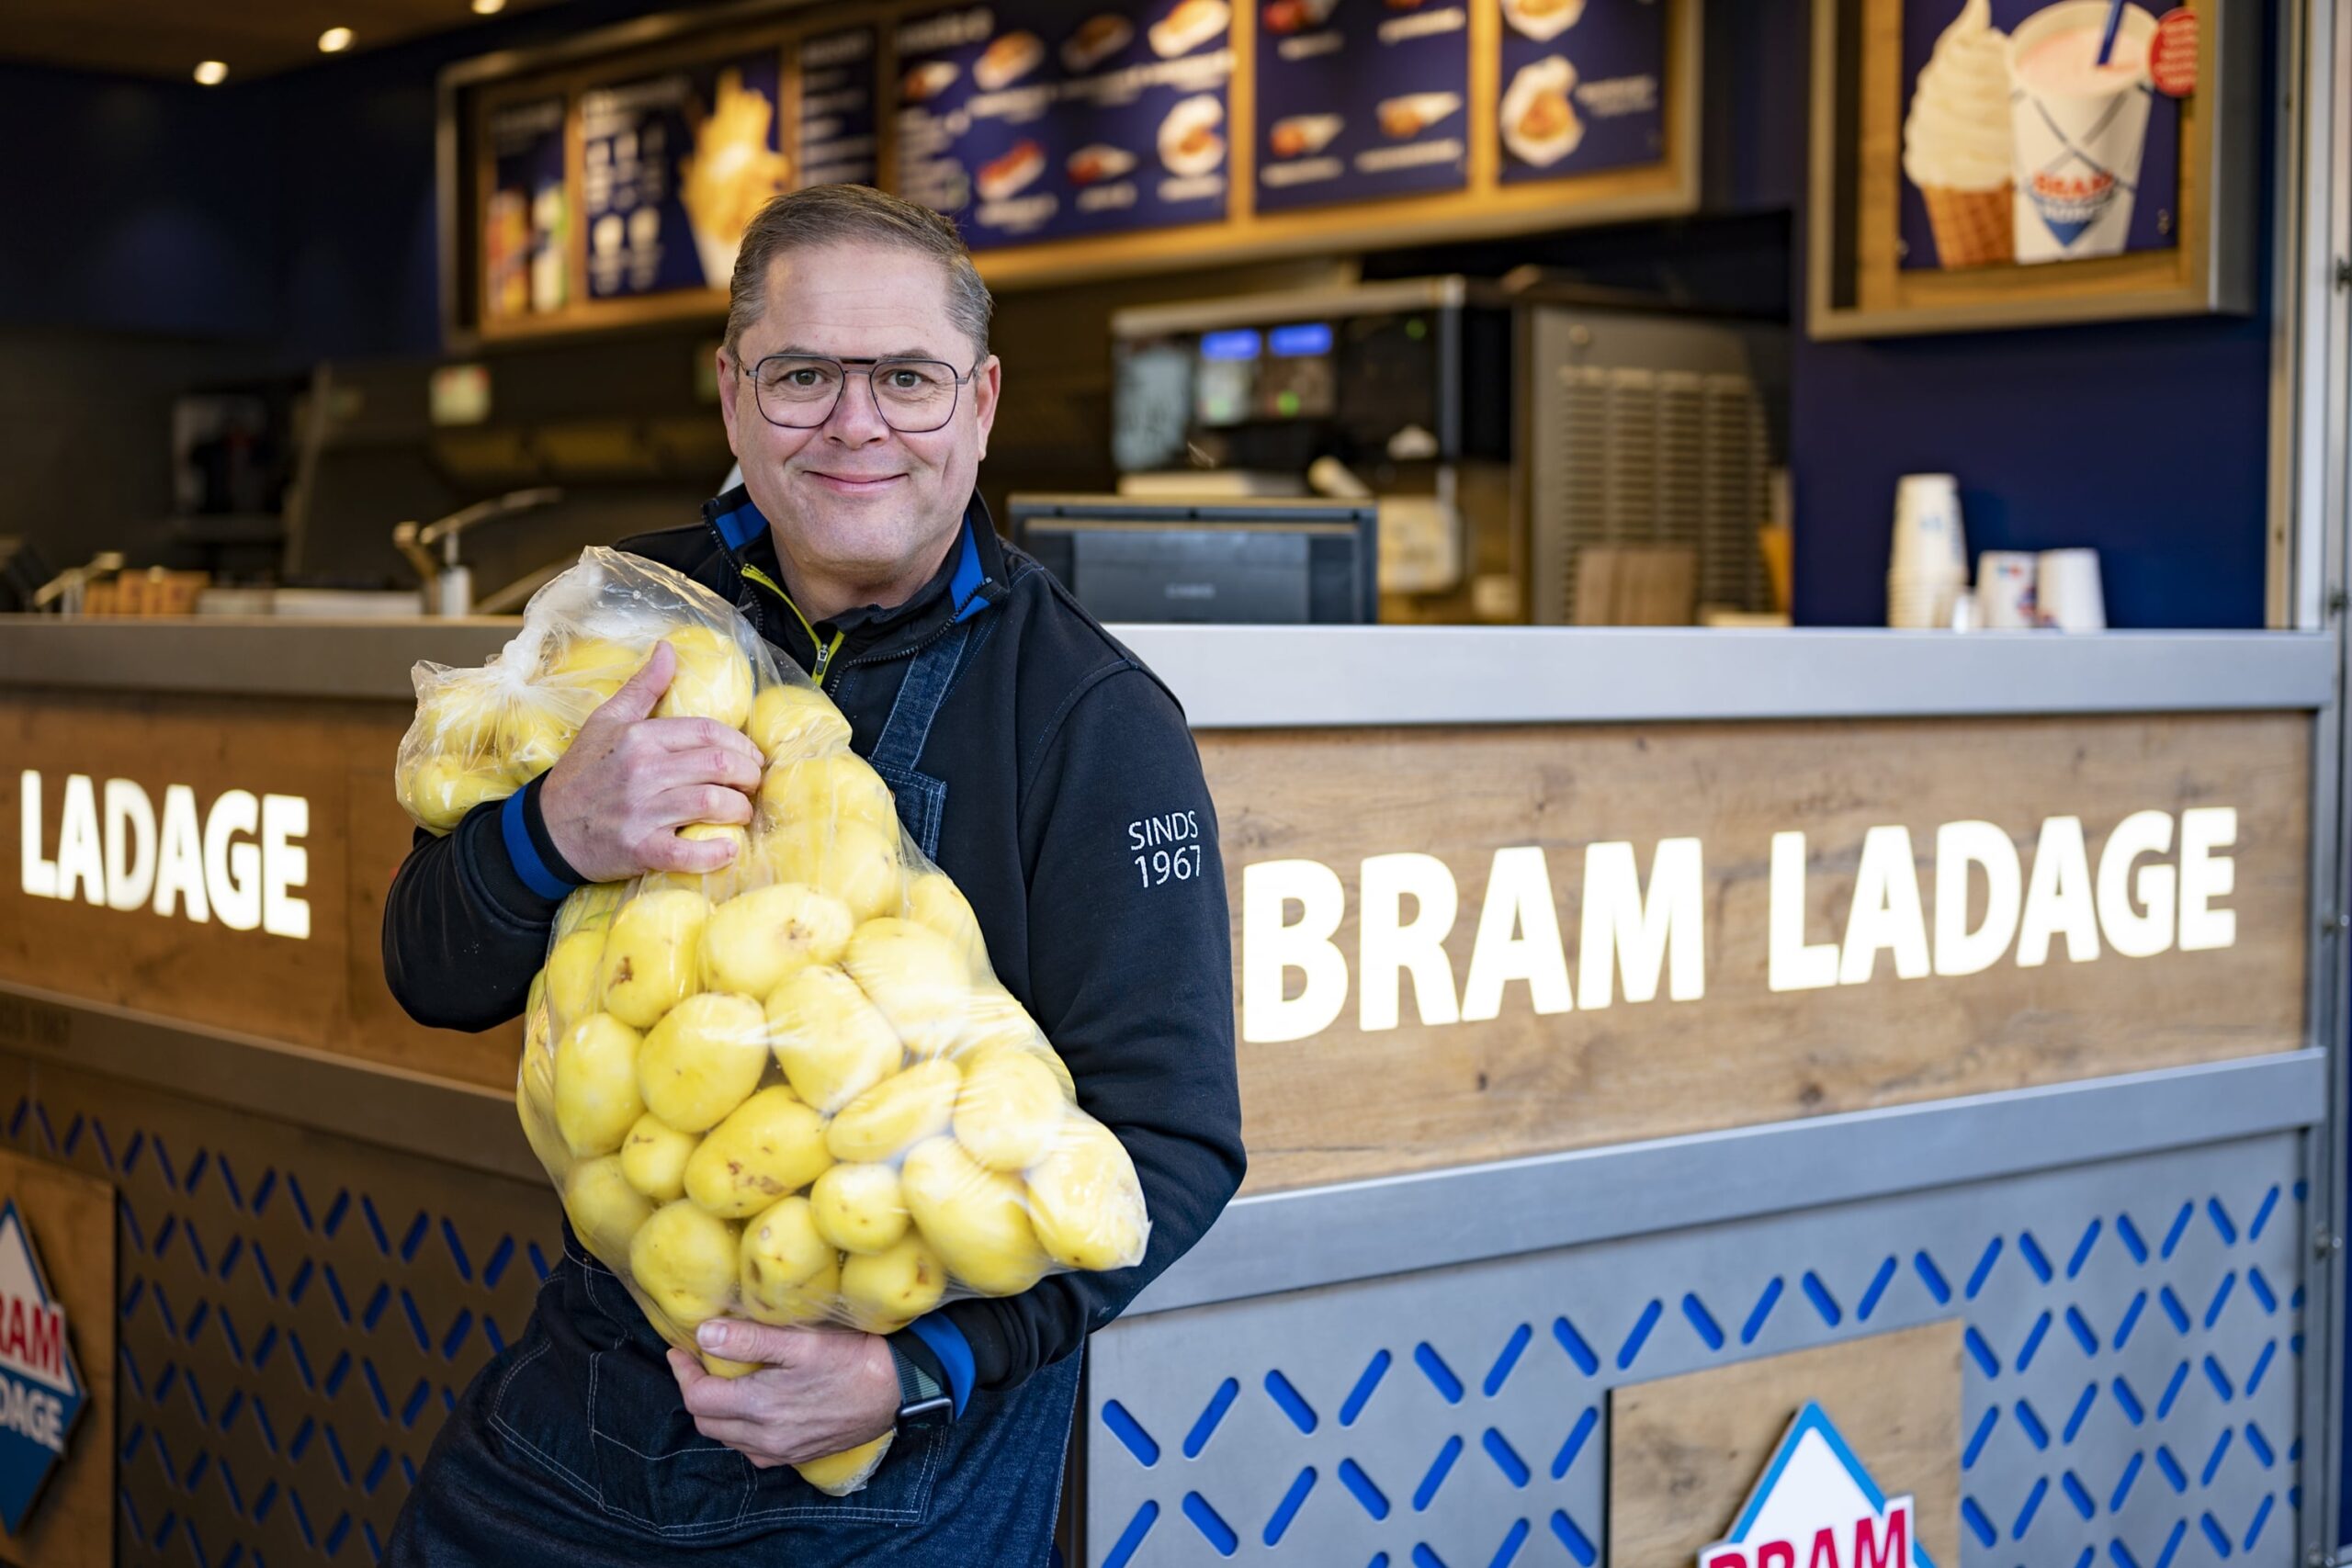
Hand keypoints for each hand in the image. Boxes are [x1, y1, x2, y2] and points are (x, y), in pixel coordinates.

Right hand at [538, 642, 764, 883]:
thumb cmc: (583, 772)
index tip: (752, 757)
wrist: (546, 827)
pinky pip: (687, 853)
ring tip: (742, 812)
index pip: (708, 732)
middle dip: (749, 776)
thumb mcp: (607, 721)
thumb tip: (668, 649)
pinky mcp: (640, 849)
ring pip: (711, 803)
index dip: (741, 744)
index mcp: (640, 737)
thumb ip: (643, 687)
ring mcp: (642, 812)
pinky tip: (728, 850)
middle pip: (719, 765)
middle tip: (753, 784)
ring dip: (739, 810)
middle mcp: (643, 771)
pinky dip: (715, 854)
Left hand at [668, 1319, 900, 1467]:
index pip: (698, 1399)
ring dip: (717, 1411)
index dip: (683, 1373)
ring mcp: (783, 1451)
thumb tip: (704, 1334)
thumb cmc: (853, 1358)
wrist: (899, 1388)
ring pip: (729, 1438)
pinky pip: (753, 1449)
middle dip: (697, 1392)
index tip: (681, 1349)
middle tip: (700, 1362)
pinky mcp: (799, 1454)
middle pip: (708, 1422)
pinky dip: (741, 1428)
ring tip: (724, 1380)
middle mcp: (766, 1439)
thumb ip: (749, 1339)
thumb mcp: (801, 1341)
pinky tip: (754, 1406)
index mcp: (761, 1408)